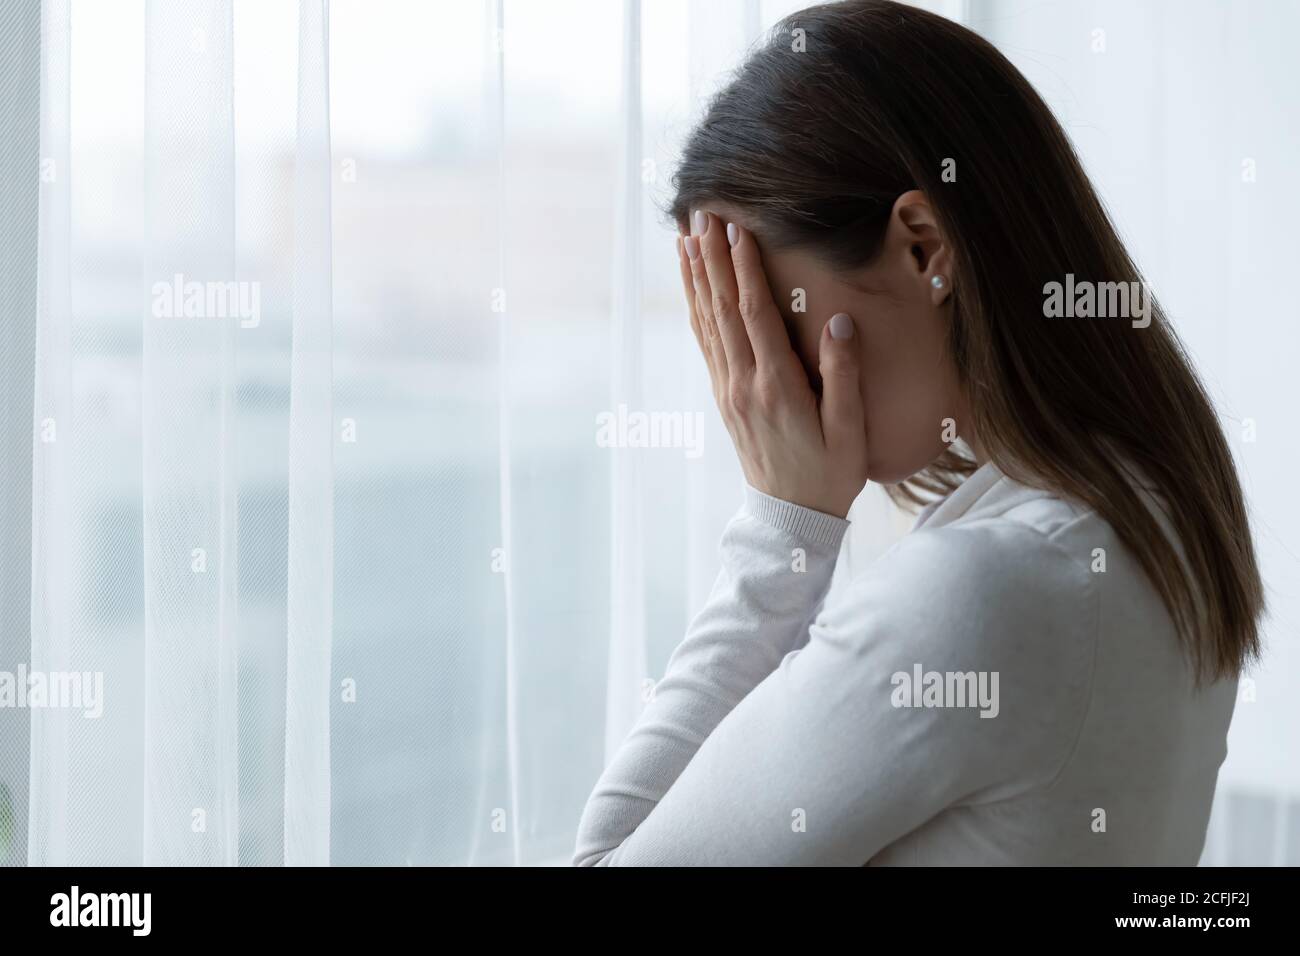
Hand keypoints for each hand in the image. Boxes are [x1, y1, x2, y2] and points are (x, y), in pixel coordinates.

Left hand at [677, 211, 868, 518]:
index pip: (755, 314)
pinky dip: (697, 307)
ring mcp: (729, 390)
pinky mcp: (725, 397)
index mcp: (776, 387)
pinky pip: (706, 342)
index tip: (738, 228)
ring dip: (697, 277)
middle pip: (722, 309)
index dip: (745, 268)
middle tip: (702, 213)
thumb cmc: (830, 472)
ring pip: (707, 322)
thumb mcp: (849, 428)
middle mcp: (744, 384)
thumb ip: (843, 374)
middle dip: (713, 258)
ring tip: (687, 236)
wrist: (791, 517)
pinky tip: (694, 285)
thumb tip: (838, 320)